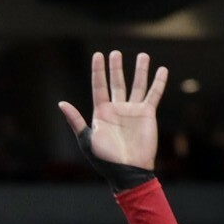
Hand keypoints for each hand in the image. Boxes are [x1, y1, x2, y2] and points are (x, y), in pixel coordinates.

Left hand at [58, 50, 166, 172]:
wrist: (128, 170)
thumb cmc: (105, 158)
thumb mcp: (87, 139)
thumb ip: (76, 120)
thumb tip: (61, 103)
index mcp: (101, 113)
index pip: (99, 86)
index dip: (98, 70)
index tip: (98, 55)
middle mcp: (117, 109)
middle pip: (117, 82)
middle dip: (116, 68)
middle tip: (115, 53)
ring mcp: (133, 110)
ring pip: (137, 85)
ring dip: (140, 70)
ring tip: (142, 55)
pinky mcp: (147, 114)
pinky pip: (153, 95)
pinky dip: (158, 82)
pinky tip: (162, 70)